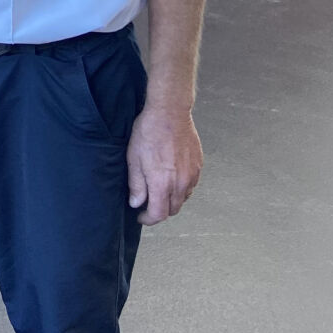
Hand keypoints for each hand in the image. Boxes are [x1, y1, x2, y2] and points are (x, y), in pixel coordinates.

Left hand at [127, 103, 202, 225]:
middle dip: (160, 210)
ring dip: (172, 200)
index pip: (159, 214)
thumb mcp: (134, 159)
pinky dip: (181, 188)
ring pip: (183, 199)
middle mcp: (181, 183)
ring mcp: (192, 175)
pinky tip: (172, 177)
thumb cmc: (149, 133)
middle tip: (148, 202)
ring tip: (160, 189)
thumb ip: (137, 185)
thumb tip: (137, 203)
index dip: (148, 219)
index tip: (141, 215)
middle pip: (173, 209)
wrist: (170, 112)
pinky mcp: (198, 166)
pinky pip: (191, 186)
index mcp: (163, 184)